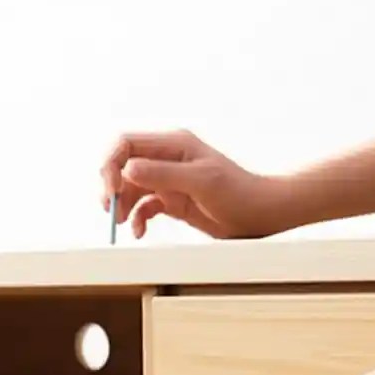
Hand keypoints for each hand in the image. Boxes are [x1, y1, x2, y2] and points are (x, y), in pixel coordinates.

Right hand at [101, 129, 287, 238]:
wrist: (262, 214)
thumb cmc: (240, 192)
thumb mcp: (200, 181)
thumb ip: (163, 174)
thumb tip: (127, 170)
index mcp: (172, 144)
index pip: (126, 143)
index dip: (111, 164)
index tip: (112, 189)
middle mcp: (166, 158)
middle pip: (122, 165)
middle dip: (112, 186)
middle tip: (111, 208)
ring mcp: (168, 180)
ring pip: (130, 188)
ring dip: (122, 205)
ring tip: (122, 222)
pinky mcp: (171, 200)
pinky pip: (143, 206)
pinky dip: (136, 219)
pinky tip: (139, 231)